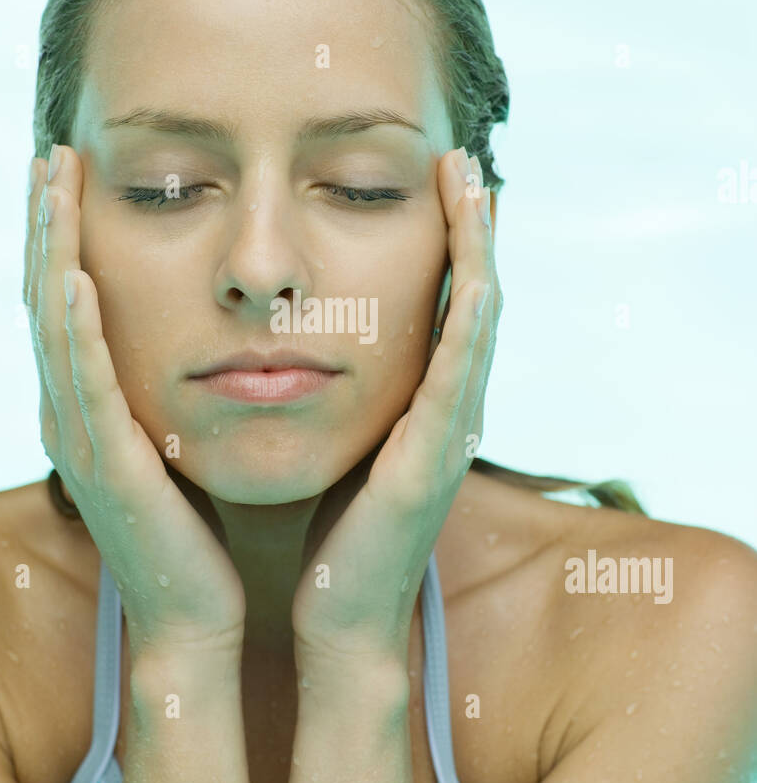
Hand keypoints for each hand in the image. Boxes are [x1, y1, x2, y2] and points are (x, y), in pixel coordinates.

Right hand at [24, 146, 246, 656]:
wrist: (197, 617)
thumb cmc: (197, 535)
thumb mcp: (174, 445)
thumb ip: (167, 393)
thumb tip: (199, 337)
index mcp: (91, 408)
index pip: (66, 305)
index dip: (60, 238)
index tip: (69, 177)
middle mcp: (72, 416)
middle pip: (45, 300)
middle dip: (46, 226)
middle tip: (50, 157)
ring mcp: (83, 440)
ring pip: (54, 327)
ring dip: (51, 251)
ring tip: (52, 185)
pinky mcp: (109, 465)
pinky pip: (85, 382)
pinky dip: (75, 326)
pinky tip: (76, 273)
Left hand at [291, 147, 501, 663]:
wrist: (334, 619)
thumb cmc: (328, 540)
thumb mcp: (339, 450)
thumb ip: (341, 400)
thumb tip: (302, 350)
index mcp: (420, 410)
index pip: (444, 310)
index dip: (448, 247)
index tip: (436, 184)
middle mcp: (446, 415)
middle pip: (473, 303)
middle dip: (471, 230)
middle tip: (465, 163)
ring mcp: (448, 436)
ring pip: (479, 323)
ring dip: (481, 251)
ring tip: (474, 185)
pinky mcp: (433, 459)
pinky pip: (461, 371)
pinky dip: (473, 313)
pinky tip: (476, 264)